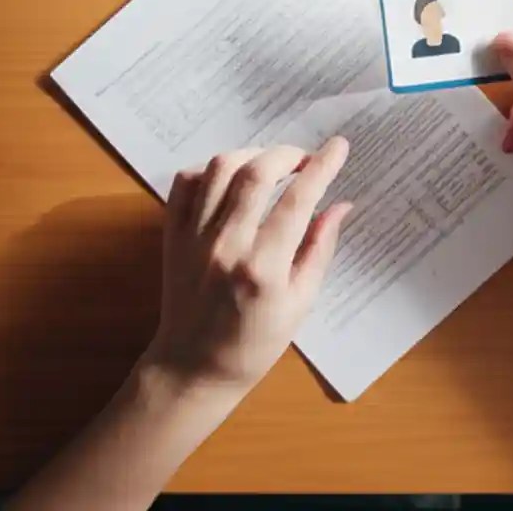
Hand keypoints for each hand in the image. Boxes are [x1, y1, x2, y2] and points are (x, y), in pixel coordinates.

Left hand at [140, 138, 351, 394]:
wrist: (194, 365)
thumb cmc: (255, 342)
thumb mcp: (301, 302)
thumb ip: (319, 249)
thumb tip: (341, 205)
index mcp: (263, 268)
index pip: (298, 200)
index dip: (322, 166)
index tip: (338, 146)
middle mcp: (226, 245)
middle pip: (256, 173)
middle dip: (287, 154)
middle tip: (305, 160)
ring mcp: (193, 237)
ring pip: (219, 168)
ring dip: (251, 154)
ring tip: (270, 165)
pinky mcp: (171, 234)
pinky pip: (185, 182)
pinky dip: (210, 169)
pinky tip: (230, 179)